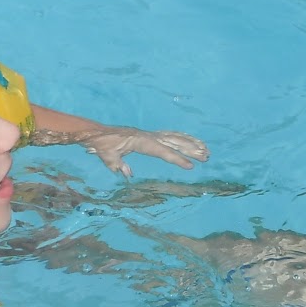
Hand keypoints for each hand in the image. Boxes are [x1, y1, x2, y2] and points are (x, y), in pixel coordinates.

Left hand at [77, 127, 208, 176]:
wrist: (99, 134)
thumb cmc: (103, 147)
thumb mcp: (108, 158)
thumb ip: (118, 165)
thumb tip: (127, 173)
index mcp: (141, 142)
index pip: (163, 152)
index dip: (177, 158)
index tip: (191, 166)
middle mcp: (149, 137)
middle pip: (175, 143)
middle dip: (192, 150)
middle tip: (206, 157)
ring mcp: (151, 135)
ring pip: (176, 138)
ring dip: (191, 143)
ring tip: (206, 150)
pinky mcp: (150, 135)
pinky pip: (170, 135)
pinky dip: (183, 138)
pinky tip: (192, 142)